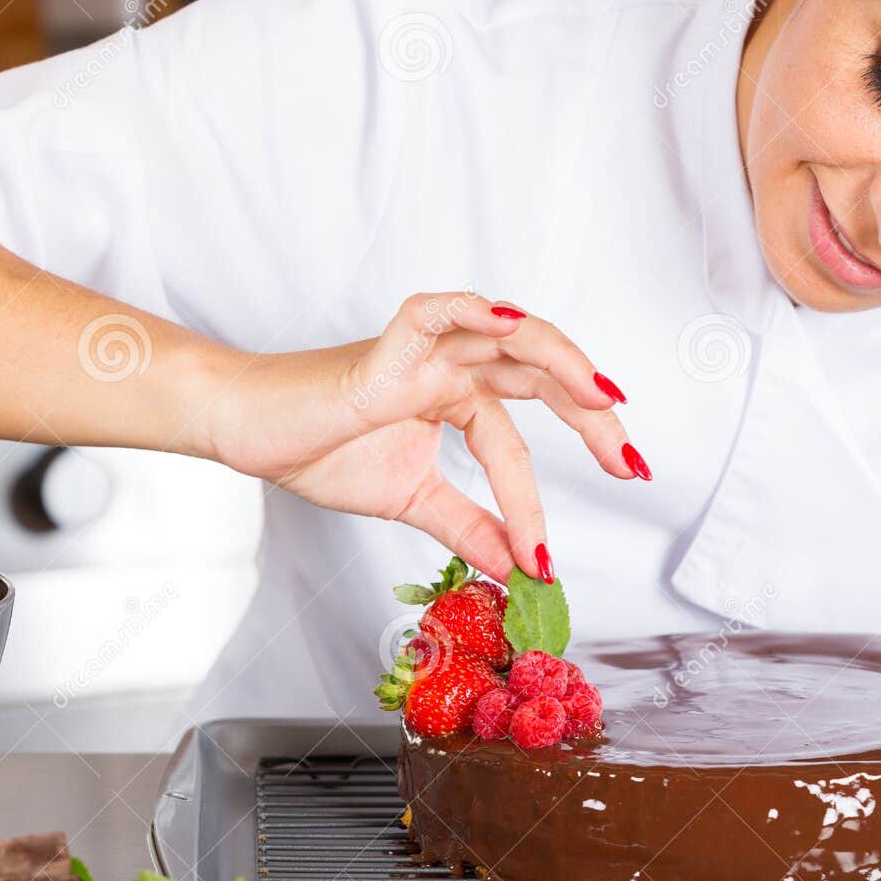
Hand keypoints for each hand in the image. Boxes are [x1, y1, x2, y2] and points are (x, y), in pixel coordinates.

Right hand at [203, 292, 640, 581]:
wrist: (249, 432)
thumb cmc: (319, 449)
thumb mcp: (412, 501)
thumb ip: (469, 528)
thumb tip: (518, 569)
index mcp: (460, 395)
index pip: (525, 435)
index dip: (544, 496)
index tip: (549, 560)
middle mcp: (451, 365)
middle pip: (541, 376)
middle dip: (593, 418)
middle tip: (631, 464)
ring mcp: (422, 352)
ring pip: (508, 338)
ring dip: (562, 363)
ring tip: (603, 399)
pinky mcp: (384, 347)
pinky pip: (435, 312)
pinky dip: (474, 311)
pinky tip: (511, 326)